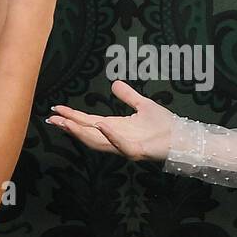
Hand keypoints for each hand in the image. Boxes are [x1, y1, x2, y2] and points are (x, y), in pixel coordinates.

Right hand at [47, 80, 173, 160]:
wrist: (183, 137)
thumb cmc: (165, 125)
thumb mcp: (143, 105)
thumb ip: (128, 96)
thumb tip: (114, 83)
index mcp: (116, 127)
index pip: (88, 122)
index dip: (72, 116)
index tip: (56, 110)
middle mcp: (117, 138)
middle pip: (87, 133)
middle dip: (70, 126)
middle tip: (52, 119)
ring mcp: (125, 146)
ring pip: (98, 141)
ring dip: (82, 132)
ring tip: (67, 122)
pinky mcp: (137, 152)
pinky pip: (121, 145)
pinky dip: (110, 136)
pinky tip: (101, 124)